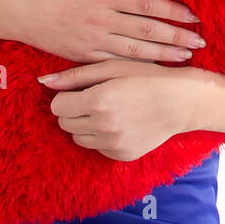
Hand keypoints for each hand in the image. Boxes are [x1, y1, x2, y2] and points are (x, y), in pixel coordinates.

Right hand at [0, 0, 205, 63]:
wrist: (13, 10)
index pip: (147, 5)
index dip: (173, 11)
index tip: (193, 16)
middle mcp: (102, 21)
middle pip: (147, 31)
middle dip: (176, 37)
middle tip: (201, 42)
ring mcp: (93, 42)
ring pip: (135, 51)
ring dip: (162, 55)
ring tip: (185, 58)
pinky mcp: (82, 56)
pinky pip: (114, 65)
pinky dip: (135, 68)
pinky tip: (152, 72)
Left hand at [39, 59, 206, 161]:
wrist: (183, 101)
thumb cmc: (147, 77)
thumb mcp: (112, 68)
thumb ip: (75, 76)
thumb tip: (42, 82)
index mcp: (98, 101)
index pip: (58, 106)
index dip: (68, 96)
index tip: (82, 90)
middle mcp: (103, 126)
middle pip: (65, 123)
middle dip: (74, 111)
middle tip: (96, 98)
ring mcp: (112, 144)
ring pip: (78, 138)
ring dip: (86, 125)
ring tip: (108, 110)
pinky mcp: (121, 155)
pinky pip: (97, 148)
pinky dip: (102, 137)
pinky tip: (121, 122)